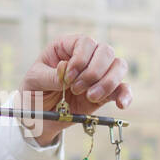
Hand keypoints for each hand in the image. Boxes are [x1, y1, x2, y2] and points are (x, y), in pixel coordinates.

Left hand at [17, 34, 131, 146]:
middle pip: (106, 51)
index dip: (81, 58)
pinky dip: (125, 95)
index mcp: (67, 47)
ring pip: (118, 67)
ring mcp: (98, 74)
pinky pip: (123, 89)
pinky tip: (121, 104)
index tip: (68, 77)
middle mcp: (87, 57)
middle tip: (76, 89)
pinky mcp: (106, 92)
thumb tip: (66, 68)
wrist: (39, 116)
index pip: (86, 42)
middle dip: (93, 72)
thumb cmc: (34, 92)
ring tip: (90, 97)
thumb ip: (49, 75)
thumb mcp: (34, 81)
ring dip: (107, 83)